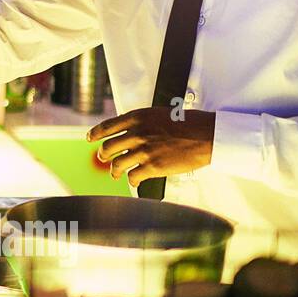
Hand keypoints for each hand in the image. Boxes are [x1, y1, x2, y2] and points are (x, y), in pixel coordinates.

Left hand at [86, 107, 214, 188]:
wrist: (208, 135)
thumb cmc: (189, 123)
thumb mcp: (159, 114)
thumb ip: (142, 123)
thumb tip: (129, 133)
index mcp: (137, 117)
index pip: (107, 127)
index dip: (95, 134)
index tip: (89, 139)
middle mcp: (137, 133)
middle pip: (108, 148)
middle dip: (103, 155)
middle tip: (104, 158)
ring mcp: (143, 151)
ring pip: (117, 164)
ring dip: (114, 171)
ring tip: (115, 174)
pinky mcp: (152, 167)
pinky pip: (133, 177)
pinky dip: (131, 181)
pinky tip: (133, 182)